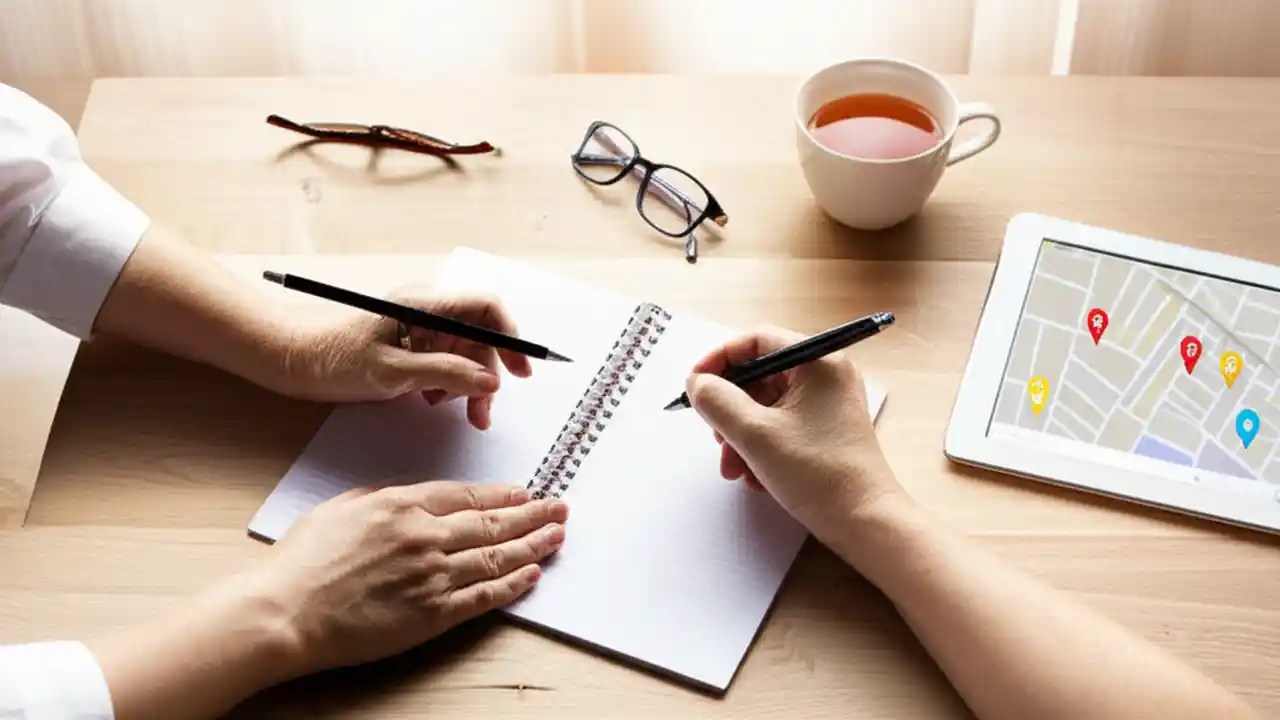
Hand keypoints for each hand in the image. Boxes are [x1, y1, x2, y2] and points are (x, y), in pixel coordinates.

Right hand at [256, 481, 567, 677]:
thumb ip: (382, 499)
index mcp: (401, 506)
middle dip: (531, 514)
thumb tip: (407, 498)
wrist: (285, 612)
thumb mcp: (341, 509)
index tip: (524, 491)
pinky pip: (483, 595)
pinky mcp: (432, 614)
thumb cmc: (302, 563)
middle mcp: (424, 536)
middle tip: (560, 508)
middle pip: (490, 522)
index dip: (500, 494)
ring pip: (495, 556)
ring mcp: (431, 575)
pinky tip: (533, 574)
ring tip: (557, 535)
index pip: (465, 496)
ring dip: (532, 545)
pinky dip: (512, 584)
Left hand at [277, 292, 532, 428]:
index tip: (521, 371)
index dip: (511, 336)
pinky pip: (443, 360)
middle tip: (482, 413)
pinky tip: (431, 400)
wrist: (288, 358)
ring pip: (463, 352)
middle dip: (487, 374)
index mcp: (424, 303)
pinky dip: (446, 383)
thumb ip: (446, 373)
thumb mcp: (392, 372)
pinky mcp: (408, 343)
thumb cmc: (331, 358)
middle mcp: (426, 310)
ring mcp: (417, 326)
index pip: (486, 307)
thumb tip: (490, 380)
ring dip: (468, 383)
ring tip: (460, 413)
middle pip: (479, 336)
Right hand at [684, 327, 901, 544]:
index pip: (757, 340)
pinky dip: (759, 447)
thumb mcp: (755, 434)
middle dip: (729, 410)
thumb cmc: (819, 474)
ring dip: (740, 435)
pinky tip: (755, 476)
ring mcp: (826, 403)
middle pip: (759, 376)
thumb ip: (718, 401)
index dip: (719, 359)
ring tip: (734, 468)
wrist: (865, 523)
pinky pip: (779, 425)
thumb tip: (697, 383)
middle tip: (716, 437)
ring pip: (764, 405)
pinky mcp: (824, 429)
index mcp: (818, 362)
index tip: (695, 385)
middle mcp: (826, 375)